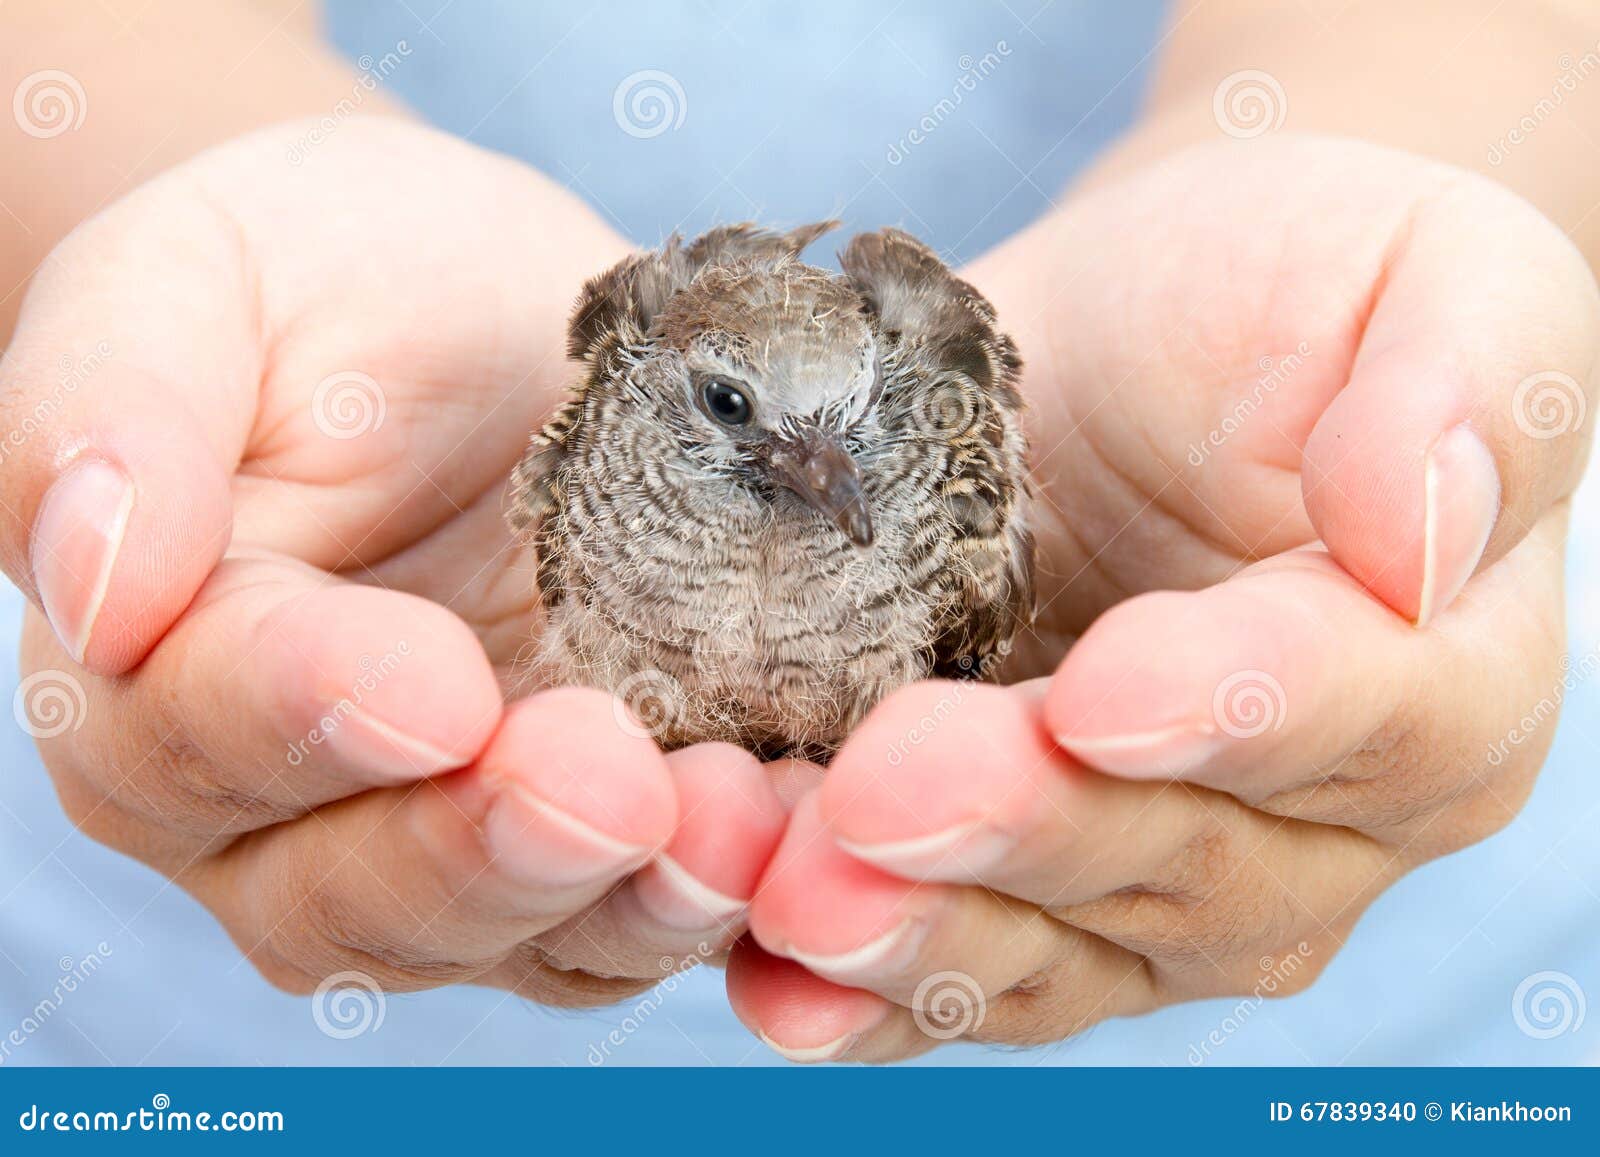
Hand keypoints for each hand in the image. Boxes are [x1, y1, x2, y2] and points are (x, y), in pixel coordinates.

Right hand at [1, 118, 787, 1005]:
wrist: (478, 312)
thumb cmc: (322, 279)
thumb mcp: (195, 276)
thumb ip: (113, 402)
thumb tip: (88, 572)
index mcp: (157, 672)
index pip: (203, 732)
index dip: (307, 716)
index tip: (429, 684)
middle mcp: (289, 805)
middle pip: (355, 892)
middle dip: (480, 849)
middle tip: (605, 785)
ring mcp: (457, 836)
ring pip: (516, 936)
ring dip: (623, 901)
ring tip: (730, 826)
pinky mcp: (601, 829)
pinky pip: (647, 904)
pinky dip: (724, 890)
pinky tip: (799, 824)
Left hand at [730, 134, 1596, 1060]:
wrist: (1127, 353)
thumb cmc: (1286, 298)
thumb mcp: (1425, 272)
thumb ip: (1465, 388)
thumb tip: (1422, 530)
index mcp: (1441, 680)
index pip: (1359, 716)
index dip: (1232, 709)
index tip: (1101, 691)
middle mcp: (1306, 825)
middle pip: (1177, 861)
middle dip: (1024, 830)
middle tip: (883, 791)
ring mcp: (1149, 881)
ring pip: (1048, 950)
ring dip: (912, 930)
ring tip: (788, 891)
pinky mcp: (1009, 886)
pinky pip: (941, 963)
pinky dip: (847, 982)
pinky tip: (759, 962)